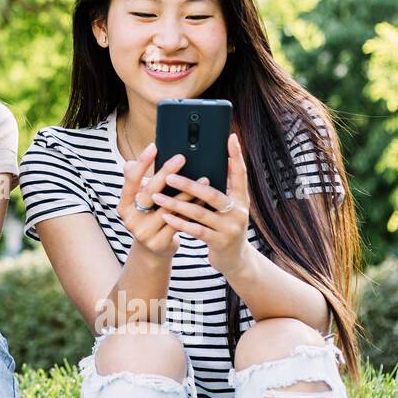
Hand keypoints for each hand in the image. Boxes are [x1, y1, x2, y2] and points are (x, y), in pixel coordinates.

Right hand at [117, 143, 201, 262]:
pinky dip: (192, 210)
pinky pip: (180, 222)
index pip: (131, 180)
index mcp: (123, 205)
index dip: (142, 163)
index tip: (153, 146)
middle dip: (166, 173)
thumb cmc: (149, 218)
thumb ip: (137, 183)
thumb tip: (129, 163)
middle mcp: (130, 219)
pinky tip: (204, 200)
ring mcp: (144, 232)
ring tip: (203, 179)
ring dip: (187, 192)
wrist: (153, 251)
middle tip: (181, 158)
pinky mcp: (159, 242)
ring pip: (169, 208)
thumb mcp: (139, 202)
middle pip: (150, 192)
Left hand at [151, 132, 250, 275]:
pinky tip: (165, 216)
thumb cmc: (223, 226)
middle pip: (212, 194)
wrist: (235, 260)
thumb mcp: (224, 207)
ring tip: (156, 196)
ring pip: (200, 213)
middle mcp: (239, 211)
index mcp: (241, 198)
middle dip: (189, 184)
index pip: (240, 173)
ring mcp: (230, 228)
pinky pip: (196, 230)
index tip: (230, 137)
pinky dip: (180, 223)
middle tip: (168, 175)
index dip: (236, 155)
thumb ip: (214, 188)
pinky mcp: (220, 242)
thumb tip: (196, 164)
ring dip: (176, 204)